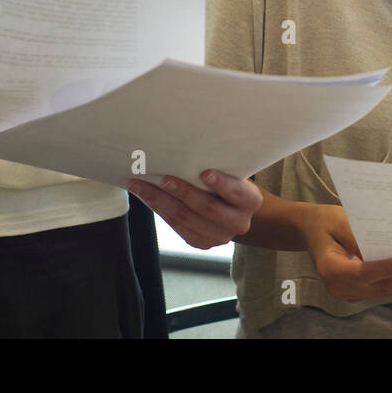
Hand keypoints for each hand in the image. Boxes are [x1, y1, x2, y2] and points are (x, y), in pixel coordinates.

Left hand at [128, 170, 262, 249]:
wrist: (232, 206)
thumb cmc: (229, 178)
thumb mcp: (233, 171)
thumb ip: (220, 165)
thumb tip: (185, 150)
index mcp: (251, 201)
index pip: (236, 192)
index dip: (221, 183)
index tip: (204, 172)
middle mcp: (239, 223)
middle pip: (206, 208)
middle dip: (182, 192)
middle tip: (162, 178)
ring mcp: (220, 236)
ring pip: (185, 219)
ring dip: (160, 201)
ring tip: (140, 185)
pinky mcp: (202, 243)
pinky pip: (177, 226)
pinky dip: (160, 209)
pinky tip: (146, 196)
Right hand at [298, 203, 391, 302]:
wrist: (311, 229)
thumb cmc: (325, 222)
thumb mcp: (341, 219)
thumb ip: (361, 235)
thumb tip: (391, 247)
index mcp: (330, 268)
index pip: (364, 272)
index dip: (390, 268)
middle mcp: (339, 287)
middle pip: (381, 287)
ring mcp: (348, 292)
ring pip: (385, 291)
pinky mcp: (357, 291)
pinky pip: (382, 288)